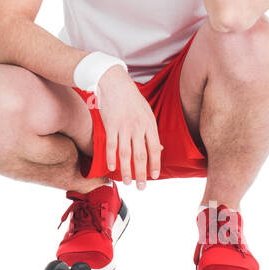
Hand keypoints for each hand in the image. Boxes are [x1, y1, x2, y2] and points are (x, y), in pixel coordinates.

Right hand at [95, 66, 162, 190]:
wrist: (114, 82)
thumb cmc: (131, 98)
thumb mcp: (147, 112)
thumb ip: (151, 132)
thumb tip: (158, 150)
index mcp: (149, 124)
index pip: (154, 149)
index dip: (154, 165)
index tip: (153, 177)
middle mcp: (137, 127)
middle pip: (140, 155)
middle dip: (141, 174)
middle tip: (141, 187)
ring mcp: (123, 127)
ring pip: (125, 154)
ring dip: (127, 170)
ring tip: (128, 182)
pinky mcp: (110, 125)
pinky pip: (111, 146)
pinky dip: (111, 158)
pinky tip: (112, 168)